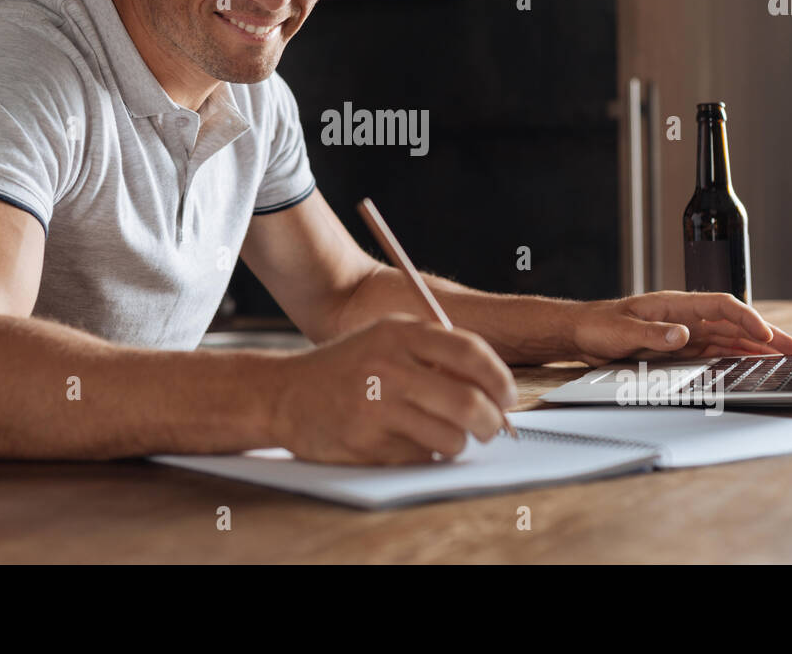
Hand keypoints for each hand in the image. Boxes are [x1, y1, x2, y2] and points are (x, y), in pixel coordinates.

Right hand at [272, 313, 517, 463]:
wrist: (284, 393)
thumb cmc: (348, 368)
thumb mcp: (387, 339)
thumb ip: (435, 351)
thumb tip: (495, 386)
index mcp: (401, 334)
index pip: (471, 353)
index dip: (500, 379)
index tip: (507, 397)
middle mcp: (390, 367)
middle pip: (470, 403)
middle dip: (491, 423)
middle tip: (490, 428)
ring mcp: (377, 406)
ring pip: (451, 438)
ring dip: (456, 443)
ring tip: (441, 434)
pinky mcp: (367, 443)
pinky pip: (421, 457)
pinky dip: (423, 454)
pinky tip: (403, 440)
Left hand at [569, 291, 791, 366]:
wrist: (582, 332)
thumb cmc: (599, 325)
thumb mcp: (623, 331)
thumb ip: (654, 333)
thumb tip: (684, 334)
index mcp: (675, 304)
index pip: (720, 306)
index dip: (746, 318)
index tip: (765, 334)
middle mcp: (685, 316)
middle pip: (734, 322)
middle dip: (765, 334)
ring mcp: (685, 332)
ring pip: (729, 338)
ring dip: (757, 348)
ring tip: (785, 358)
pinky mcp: (681, 348)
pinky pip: (716, 351)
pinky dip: (737, 357)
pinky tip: (753, 364)